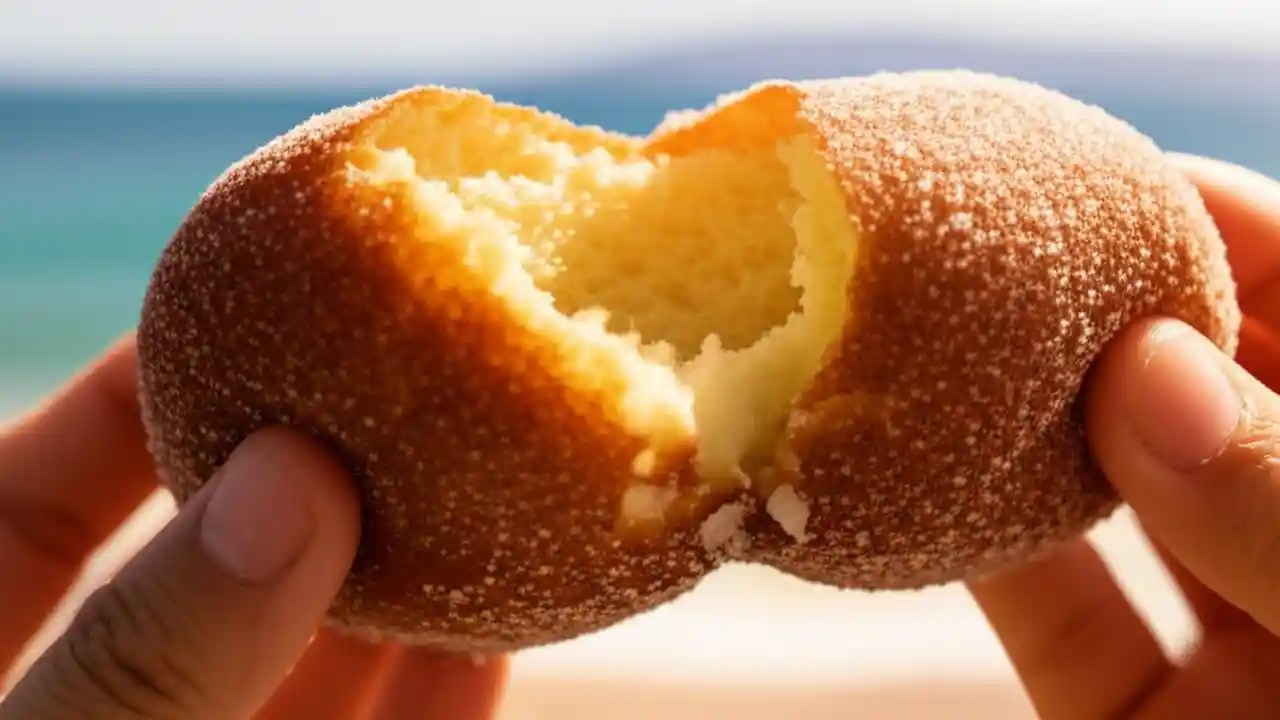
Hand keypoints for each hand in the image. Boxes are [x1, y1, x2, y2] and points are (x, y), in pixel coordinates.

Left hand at [0, 338, 505, 718]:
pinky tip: (488, 647)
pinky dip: (434, 709)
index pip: (34, 493)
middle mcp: (99, 707)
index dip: (136, 388)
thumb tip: (291, 479)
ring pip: (300, 671)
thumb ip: (141, 651)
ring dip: (396, 593)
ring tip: (476, 496)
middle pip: (204, 570)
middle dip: (306, 482)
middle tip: (401, 393)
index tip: (255, 308)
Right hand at [970, 156, 1279, 717]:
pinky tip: (915, 488)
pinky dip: (986, 561)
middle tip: (990, 258)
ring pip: (1118, 508)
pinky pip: (1059, 622)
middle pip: (1202, 397)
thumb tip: (1146, 371)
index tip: (1109, 181)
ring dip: (1021, 437)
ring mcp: (1233, 639)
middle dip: (1100, 325)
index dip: (1227, 230)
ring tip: (930, 352)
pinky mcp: (1135, 717)